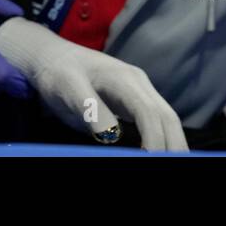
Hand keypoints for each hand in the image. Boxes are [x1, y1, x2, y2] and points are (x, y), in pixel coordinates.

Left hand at [0, 17, 187, 151]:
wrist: (53, 58)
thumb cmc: (58, 73)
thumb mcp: (69, 89)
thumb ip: (91, 109)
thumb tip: (112, 135)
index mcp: (124, 79)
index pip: (149, 113)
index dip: (155, 140)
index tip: (152, 160)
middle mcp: (138, 84)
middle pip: (168, 117)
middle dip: (173, 145)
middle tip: (173, 167)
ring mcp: (139, 91)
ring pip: (166, 119)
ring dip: (173, 143)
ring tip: (171, 163)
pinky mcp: (135, 100)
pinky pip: (156, 120)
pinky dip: (163, 138)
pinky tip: (160, 154)